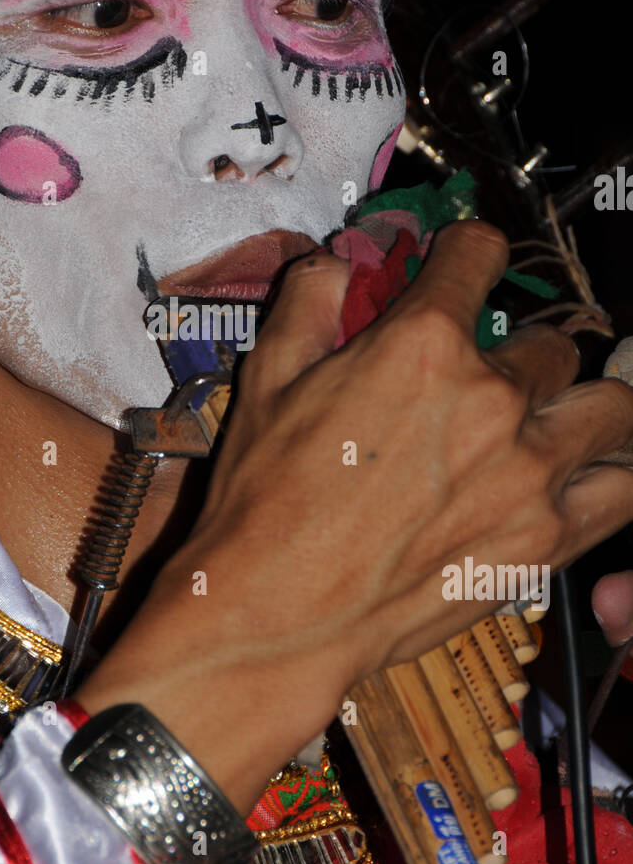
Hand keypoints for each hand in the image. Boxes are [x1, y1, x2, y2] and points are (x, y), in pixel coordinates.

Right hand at [77, 221, 632, 811]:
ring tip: (562, 417)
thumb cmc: (266, 507)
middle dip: (523, 350)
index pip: (478, 256)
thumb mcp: (266, 381)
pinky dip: (613, 475)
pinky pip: (623, 492)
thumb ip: (308, 304)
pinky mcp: (546, 540)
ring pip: (614, 407)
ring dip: (588, 403)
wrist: (277, 614)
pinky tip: (587, 472)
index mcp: (422, 346)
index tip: (464, 260)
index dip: (466, 249)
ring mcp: (529, 473)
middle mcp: (490, 400)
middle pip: (552, 342)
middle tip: (496, 375)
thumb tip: (331, 269)